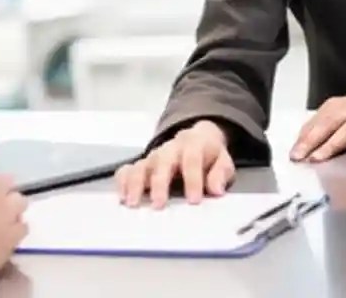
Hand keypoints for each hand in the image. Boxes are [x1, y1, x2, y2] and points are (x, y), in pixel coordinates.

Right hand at [114, 120, 233, 208]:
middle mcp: (170, 149)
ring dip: (135, 184)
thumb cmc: (209, 156)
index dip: (192, 179)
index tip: (193, 200)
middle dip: (159, 184)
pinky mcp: (142, 164)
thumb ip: (221, 174)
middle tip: (158, 204)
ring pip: (141, 166)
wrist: (197, 139)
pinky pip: (127, 169)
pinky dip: (123, 182)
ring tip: (133, 203)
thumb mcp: (223, 161)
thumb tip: (216, 190)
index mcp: (193, 145)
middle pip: (162, 162)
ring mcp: (154, 156)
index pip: (192, 159)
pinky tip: (122, 197)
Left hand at [291, 85, 345, 162]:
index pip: (315, 123)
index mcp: (335, 107)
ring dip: (332, 145)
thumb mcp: (341, 113)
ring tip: (319, 158)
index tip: (293, 155)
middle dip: (311, 142)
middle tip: (299, 157)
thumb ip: (323, 127)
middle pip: (327, 126)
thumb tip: (302, 145)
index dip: (303, 140)